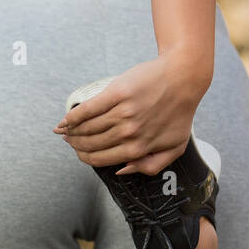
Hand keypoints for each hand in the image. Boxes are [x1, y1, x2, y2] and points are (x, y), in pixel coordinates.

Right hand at [53, 53, 210, 175]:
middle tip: (69, 141)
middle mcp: (128, 133)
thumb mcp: (175, 147)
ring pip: (87, 128)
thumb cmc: (180, 111)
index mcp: (139, 149)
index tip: (79, 153)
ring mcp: (122, 113)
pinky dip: (73, 116)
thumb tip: (121, 171)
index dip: (85, 158)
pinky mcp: (116, 93)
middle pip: (90, 144)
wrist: (183, 77)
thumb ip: (151, 165)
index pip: (101, 159)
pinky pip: (88, 109)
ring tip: (66, 131)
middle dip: (75, 145)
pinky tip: (65, 120)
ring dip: (71, 131)